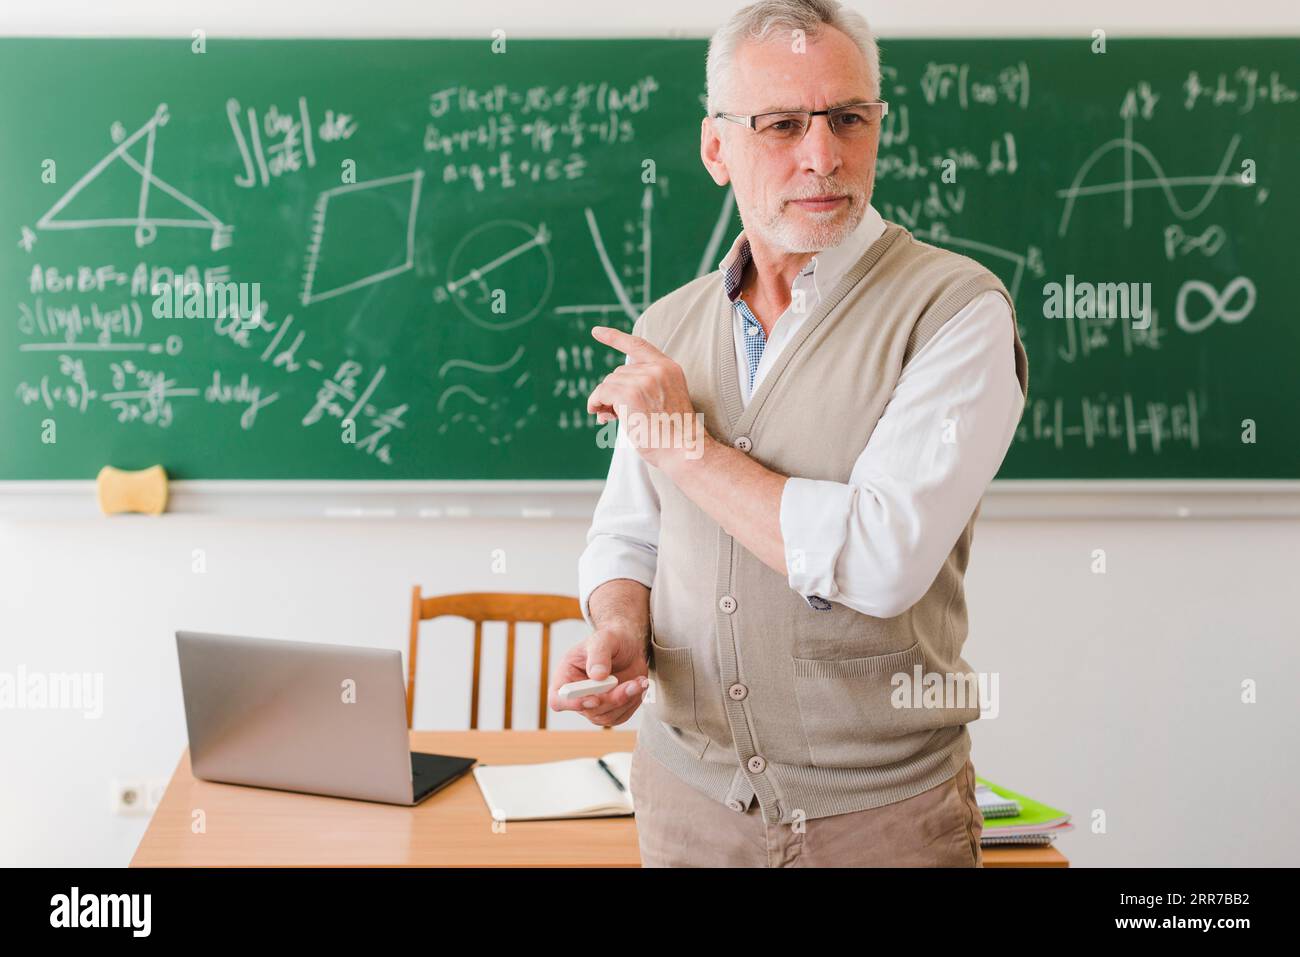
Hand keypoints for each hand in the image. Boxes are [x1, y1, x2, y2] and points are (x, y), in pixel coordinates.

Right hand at [547, 622, 649, 727]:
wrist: (627, 646)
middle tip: (631, 684)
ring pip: (607, 716)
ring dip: (626, 700)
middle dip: (611, 699)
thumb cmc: (610, 640)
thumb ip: (599, 654)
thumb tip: (597, 676)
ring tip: (639, 681)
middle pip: (588, 710)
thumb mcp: (604, 639)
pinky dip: (633, 701)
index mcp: (566, 676)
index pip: (558, 699)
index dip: (572, 704)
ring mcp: (594, 705)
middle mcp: (577, 695)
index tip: (594, 698)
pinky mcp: (611, 710)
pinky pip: (621, 715)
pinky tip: (639, 685)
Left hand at [586, 325, 704, 471]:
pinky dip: (596, 404)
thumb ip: (642, 388)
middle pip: (618, 373)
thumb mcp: (666, 400)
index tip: (596, 332)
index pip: (638, 345)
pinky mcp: (629, 393)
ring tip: (611, 419)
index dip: (614, 337)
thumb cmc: (674, 434)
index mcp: (668, 368)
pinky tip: (602, 417)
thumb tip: (604, 398)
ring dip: (604, 402)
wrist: (685, 450)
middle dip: (612, 392)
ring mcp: (643, 380)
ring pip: (608, 383)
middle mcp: (656, 369)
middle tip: (612, 415)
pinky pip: (601, 393)